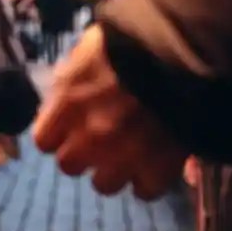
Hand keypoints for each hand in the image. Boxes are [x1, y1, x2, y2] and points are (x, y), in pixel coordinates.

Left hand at [33, 25, 186, 198]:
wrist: (187, 51)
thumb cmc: (134, 40)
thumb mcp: (90, 48)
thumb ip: (71, 77)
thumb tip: (62, 92)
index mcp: (68, 104)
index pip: (44, 141)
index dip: (57, 134)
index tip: (68, 129)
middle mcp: (90, 136)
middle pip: (70, 165)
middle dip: (82, 153)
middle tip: (99, 140)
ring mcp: (124, 157)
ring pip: (104, 184)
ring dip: (113, 170)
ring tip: (128, 154)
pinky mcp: (159, 169)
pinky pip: (145, 190)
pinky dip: (148, 179)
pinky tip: (154, 162)